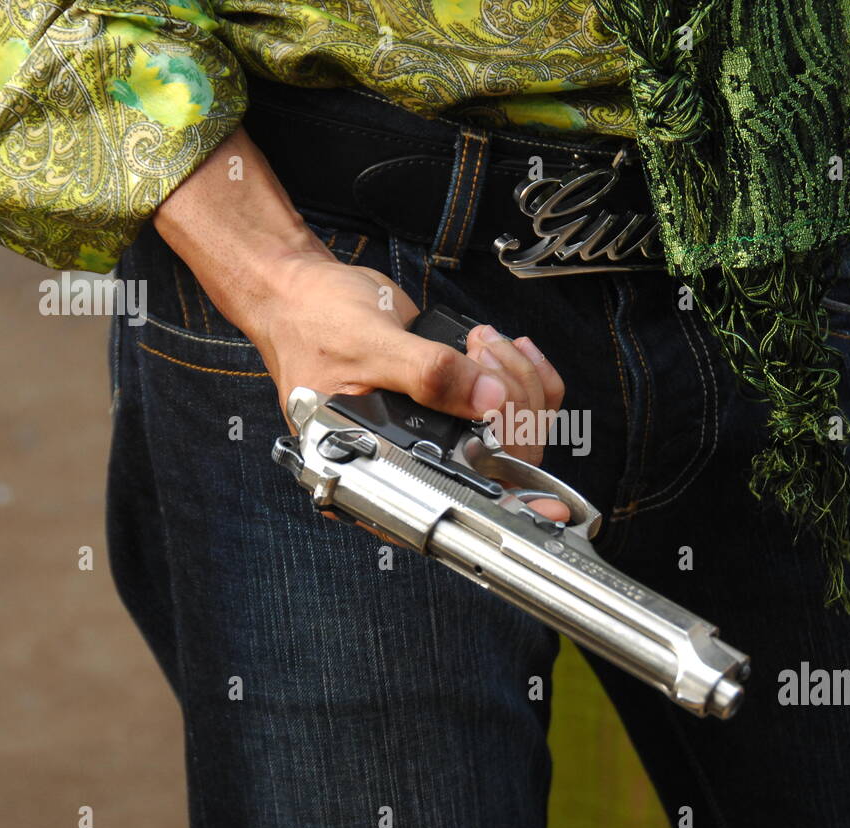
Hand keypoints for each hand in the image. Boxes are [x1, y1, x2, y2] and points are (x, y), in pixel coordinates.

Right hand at [153, 126, 568, 528]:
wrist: (303, 295)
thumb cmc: (315, 324)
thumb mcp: (370, 345)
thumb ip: (428, 374)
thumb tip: (487, 400)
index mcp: (376, 468)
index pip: (454, 502)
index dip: (504, 506)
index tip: (545, 509)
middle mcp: (413, 462)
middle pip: (498, 465)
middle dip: (511, 402)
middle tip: (482, 354)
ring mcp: (442, 437)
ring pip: (518, 434)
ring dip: (519, 381)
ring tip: (481, 343)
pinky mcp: (461, 408)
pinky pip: (519, 407)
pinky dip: (529, 375)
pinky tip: (508, 348)